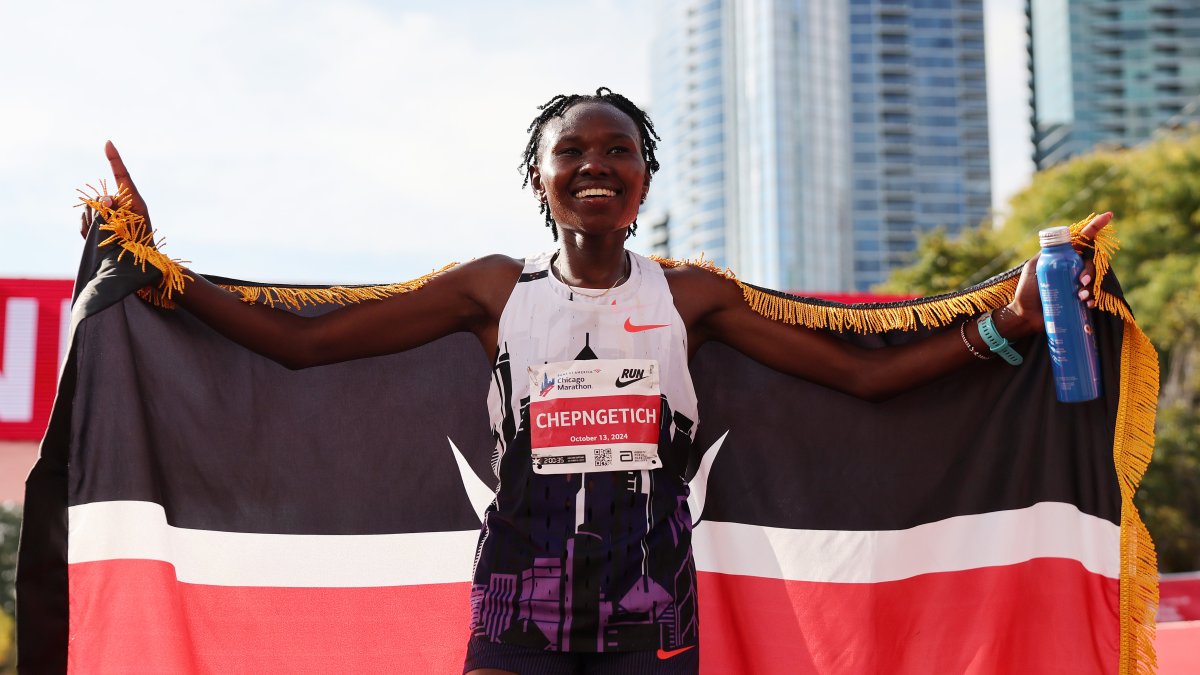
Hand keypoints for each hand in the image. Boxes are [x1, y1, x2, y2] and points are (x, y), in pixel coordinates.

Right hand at [81, 141, 151, 238]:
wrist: (138, 260)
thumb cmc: (141, 240)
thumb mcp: (133, 222)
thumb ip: (118, 208)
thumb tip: (104, 199)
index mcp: (131, 199)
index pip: (121, 175)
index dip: (115, 159)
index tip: (108, 142)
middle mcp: (117, 203)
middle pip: (99, 196)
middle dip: (100, 209)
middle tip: (113, 225)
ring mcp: (105, 213)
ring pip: (89, 209)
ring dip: (94, 222)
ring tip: (109, 236)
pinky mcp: (95, 224)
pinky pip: (83, 222)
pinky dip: (88, 230)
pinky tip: (98, 239)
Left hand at [1002, 211, 1112, 336]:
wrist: (1025, 315)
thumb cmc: (1026, 290)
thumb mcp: (1034, 267)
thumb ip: (1046, 253)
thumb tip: (1062, 241)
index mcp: (1064, 256)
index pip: (1082, 239)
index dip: (1095, 226)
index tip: (1108, 215)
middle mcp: (1073, 267)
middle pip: (1091, 261)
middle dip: (1090, 271)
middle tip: (1081, 282)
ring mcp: (1077, 283)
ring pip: (1094, 278)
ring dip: (1092, 287)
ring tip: (1080, 297)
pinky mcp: (1079, 298)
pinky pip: (1093, 295)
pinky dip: (1093, 299)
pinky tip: (1088, 304)